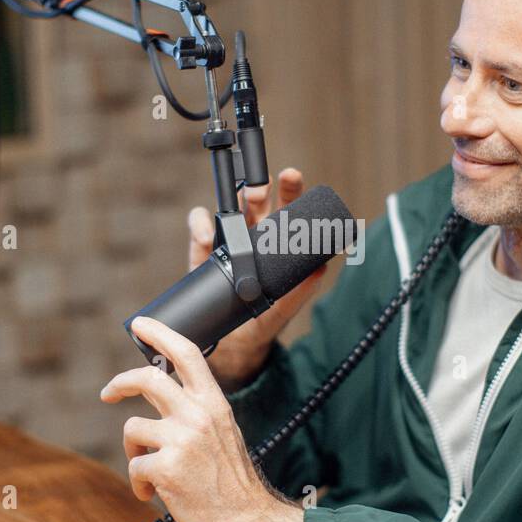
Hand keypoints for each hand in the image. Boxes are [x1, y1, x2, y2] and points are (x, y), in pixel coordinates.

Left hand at [100, 316, 303, 521]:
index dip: (160, 333)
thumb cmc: (233, 484)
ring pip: (133, 428)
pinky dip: (140, 483)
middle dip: (121, 382)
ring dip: (135, 452)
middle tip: (109, 392)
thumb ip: (197, 414)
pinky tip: (155, 494)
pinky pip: (135, 466)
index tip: (140, 324)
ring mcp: (182, 440)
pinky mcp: (166, 467)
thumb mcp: (223, 434)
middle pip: (149, 377)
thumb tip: (163, 400)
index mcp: (215, 404)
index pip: (188, 354)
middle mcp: (198, 415)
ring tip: (150, 474)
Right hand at [187, 167, 326, 391]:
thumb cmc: (262, 320)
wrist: (232, 344)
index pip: (286, 209)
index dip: (290, 190)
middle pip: (256, 201)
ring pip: (229, 208)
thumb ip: (300, 290)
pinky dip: (202, 225)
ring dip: (232, 200)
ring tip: (239, 203)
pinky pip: (201, 228)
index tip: (292, 177)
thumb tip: (320, 268)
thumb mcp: (283, 307)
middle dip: (259, 188)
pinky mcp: (203, 251)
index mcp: (276, 243)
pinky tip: (208, 236)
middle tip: (261, 189)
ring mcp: (227, 241)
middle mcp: (252, 236)